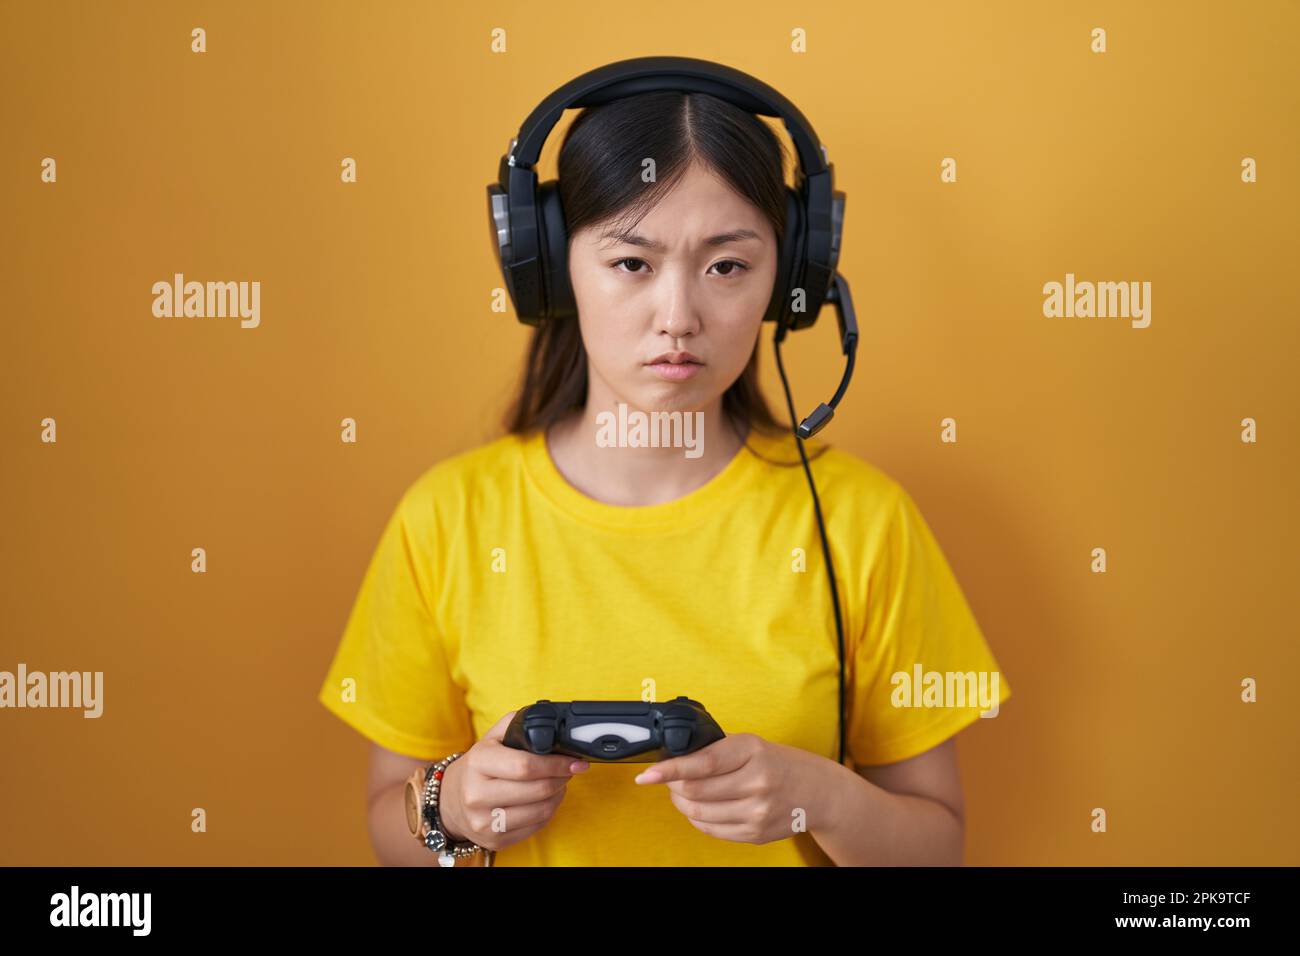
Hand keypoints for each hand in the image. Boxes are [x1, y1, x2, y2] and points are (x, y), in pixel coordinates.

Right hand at [439, 710, 588, 851]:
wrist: (451, 800)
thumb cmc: (479, 766)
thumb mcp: (491, 737)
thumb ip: (518, 723)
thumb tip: (551, 721)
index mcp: (478, 762)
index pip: (525, 766)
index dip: (556, 764)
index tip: (574, 761)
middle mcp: (476, 795)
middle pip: (537, 790)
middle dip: (561, 778)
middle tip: (569, 770)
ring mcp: (484, 821)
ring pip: (541, 811)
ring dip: (558, 796)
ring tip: (559, 783)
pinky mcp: (494, 840)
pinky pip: (536, 827)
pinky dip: (549, 812)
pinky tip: (546, 800)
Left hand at [634, 733, 830, 844]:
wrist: (817, 792)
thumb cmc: (778, 763)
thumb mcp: (751, 745)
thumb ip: (715, 751)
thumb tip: (673, 760)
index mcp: (753, 752)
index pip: (702, 763)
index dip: (670, 770)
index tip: (647, 774)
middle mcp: (757, 782)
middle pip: (695, 790)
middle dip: (672, 785)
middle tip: (667, 778)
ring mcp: (757, 811)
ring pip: (699, 812)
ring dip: (682, 802)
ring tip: (683, 791)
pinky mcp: (755, 833)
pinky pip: (711, 829)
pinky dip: (698, 818)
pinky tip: (701, 806)